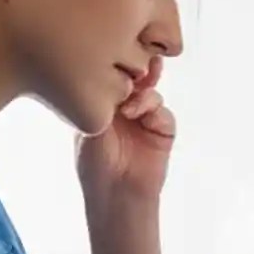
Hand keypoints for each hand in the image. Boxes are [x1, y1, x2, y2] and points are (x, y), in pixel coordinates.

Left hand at [76, 56, 175, 200]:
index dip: (116, 67)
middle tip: (138, 67)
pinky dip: (156, 111)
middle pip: (136, 80)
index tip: (114, 60)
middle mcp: (125, 109)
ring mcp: (145, 119)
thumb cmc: (95, 165)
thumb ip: (101, 103)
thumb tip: (113, 79)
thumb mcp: (89, 128)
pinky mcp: (162, 131)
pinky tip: (143, 118)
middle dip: (139, 71)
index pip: (112, 78)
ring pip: (151, 93)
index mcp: (104, 105)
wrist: (117, 193)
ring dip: (144, 94)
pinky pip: (164, 113)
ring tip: (132, 105)